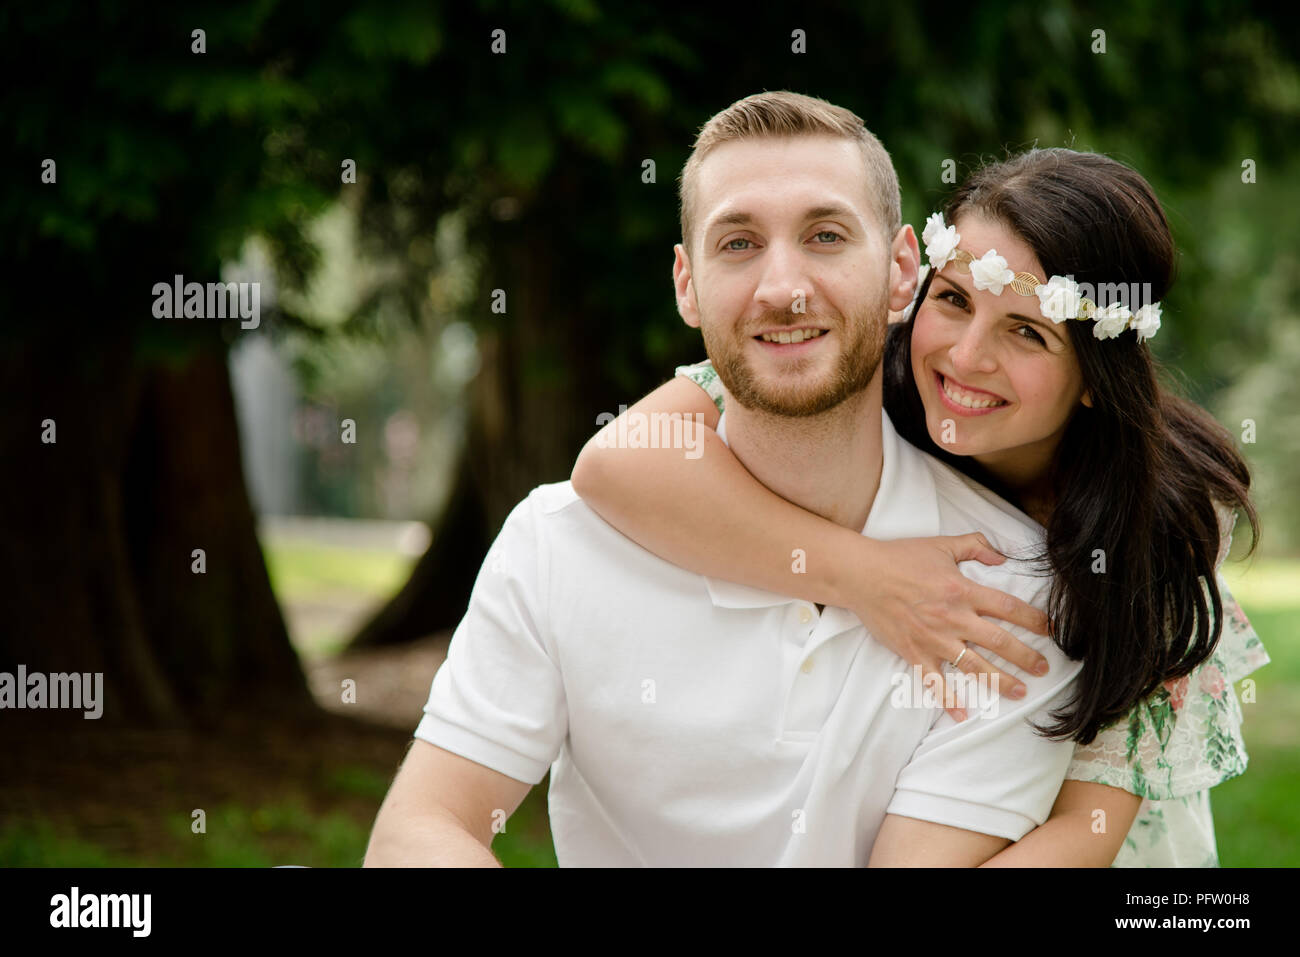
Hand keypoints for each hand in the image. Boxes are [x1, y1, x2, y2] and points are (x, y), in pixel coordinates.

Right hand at [845, 534, 1051, 720]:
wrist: (860, 575)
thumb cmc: (900, 557)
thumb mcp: (942, 544)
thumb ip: (975, 546)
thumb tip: (1002, 556)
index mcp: (962, 591)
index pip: (1008, 608)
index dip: (1033, 620)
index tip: (1050, 630)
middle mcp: (953, 618)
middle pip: (999, 642)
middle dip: (1025, 656)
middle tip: (1042, 668)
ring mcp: (933, 639)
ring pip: (974, 666)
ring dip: (999, 681)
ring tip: (1019, 691)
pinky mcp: (913, 652)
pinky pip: (933, 681)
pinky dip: (948, 699)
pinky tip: (963, 713)